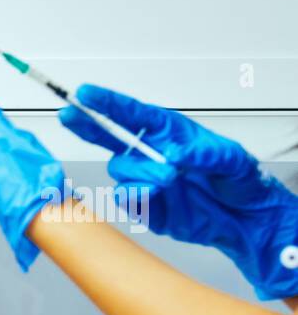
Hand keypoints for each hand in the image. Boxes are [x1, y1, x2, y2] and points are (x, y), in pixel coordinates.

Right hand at [59, 84, 297, 299]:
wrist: (243, 219)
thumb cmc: (240, 182)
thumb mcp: (233, 159)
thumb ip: (205, 154)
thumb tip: (176, 153)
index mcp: (169, 132)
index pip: (131, 113)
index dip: (106, 103)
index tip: (84, 94)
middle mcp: (151, 153)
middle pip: (108, 136)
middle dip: (88, 124)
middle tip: (70, 114)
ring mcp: (144, 179)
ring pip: (120, 170)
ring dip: (142, 172)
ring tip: (171, 178)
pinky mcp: (143, 205)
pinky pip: (126, 197)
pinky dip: (141, 195)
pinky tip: (160, 195)